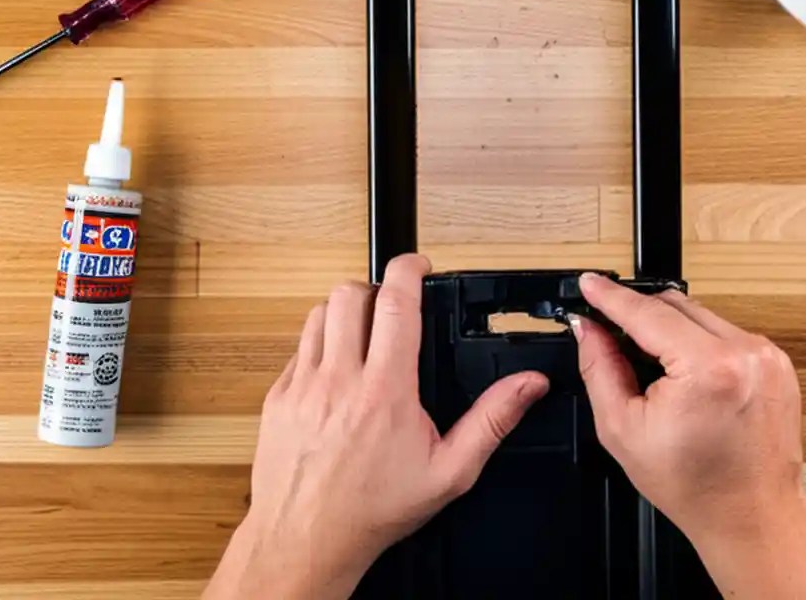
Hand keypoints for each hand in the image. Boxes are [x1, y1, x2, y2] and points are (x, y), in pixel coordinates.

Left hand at [205, 255, 548, 599]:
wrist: (308, 540)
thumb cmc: (373, 510)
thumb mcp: (450, 471)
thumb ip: (492, 420)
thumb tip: (528, 385)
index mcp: (385, 392)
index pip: (395, 303)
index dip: (408, 270)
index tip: (418, 265)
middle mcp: (339, 381)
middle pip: (350, 295)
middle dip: (376, 289)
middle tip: (393, 305)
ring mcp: (302, 386)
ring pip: (319, 314)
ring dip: (345, 312)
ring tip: (365, 334)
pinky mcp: (277, 397)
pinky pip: (298, 349)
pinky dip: (320, 345)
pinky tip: (338, 371)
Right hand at [572, 273, 805, 598]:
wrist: (750, 513)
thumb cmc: (695, 485)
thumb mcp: (623, 428)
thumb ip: (600, 368)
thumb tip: (590, 329)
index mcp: (708, 369)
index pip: (647, 313)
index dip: (611, 297)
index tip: (590, 284)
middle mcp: (745, 353)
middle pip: (676, 305)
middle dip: (639, 314)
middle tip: (610, 331)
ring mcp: (767, 356)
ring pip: (702, 316)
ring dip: (671, 330)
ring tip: (654, 371)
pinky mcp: (777, 362)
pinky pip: (726, 334)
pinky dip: (700, 344)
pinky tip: (687, 377)